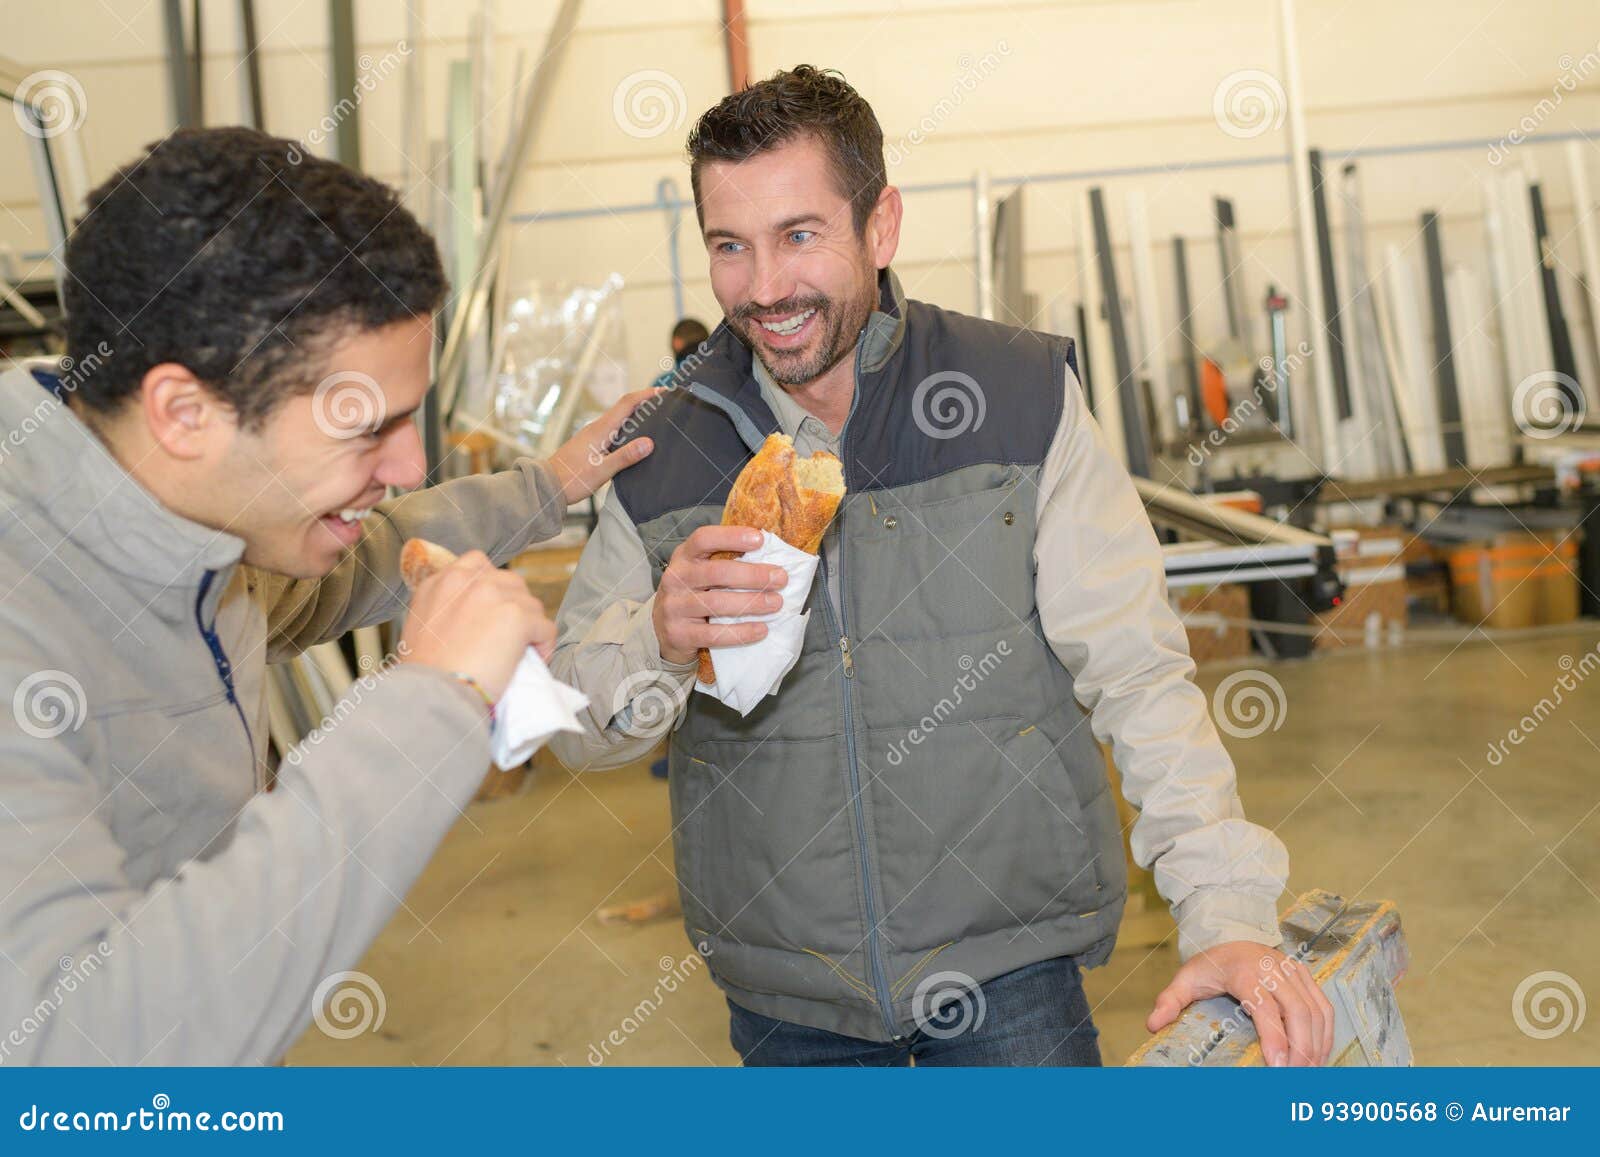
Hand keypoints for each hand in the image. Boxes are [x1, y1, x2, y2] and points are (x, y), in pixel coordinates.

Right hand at [399, 550, 556, 700]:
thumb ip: (445, 608)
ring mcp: (493, 594)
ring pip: (531, 604)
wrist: (433, 693)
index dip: (493, 589)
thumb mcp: (420, 626)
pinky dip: (545, 645)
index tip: (494, 612)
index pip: (478, 565)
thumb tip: (472, 617)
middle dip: (515, 606)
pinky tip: (535, 659)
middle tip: (511, 634)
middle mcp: (467, 580)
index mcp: (441, 582)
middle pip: (511, 582)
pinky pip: (546, 627)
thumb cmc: (425, 673)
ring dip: (531, 626)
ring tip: (522, 650)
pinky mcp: (517, 616)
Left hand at [547, 388, 660, 503]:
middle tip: (664, 404)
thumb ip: (625, 456)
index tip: (663, 391)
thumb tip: (649, 443)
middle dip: (644, 403)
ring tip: (655, 420)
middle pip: (624, 408)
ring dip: (636, 416)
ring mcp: (592, 435)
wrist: (546, 485)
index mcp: (600, 430)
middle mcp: (596, 428)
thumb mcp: (601, 470)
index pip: (626, 404)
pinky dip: (627, 429)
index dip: (645, 395)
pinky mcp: (590, 444)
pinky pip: (613, 430)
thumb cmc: (571, 479)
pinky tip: (634, 440)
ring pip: (618, 420)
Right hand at [653, 525, 789, 664]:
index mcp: (684, 557)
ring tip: (776, 603)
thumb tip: (771, 558)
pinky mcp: (679, 634)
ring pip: (717, 604)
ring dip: (752, 603)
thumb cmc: (693, 593)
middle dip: (753, 575)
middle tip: (781, 578)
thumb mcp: (700, 571)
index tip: (759, 539)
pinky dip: (741, 633)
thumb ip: (725, 561)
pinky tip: (762, 629)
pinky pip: (714, 634)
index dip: (731, 536)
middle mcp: (675, 578)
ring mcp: (674, 607)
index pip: (703, 538)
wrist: (662, 630)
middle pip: (716, 572)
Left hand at [1146, 941, 1333, 1066]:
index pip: (1265, 1008)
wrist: (1231, 934)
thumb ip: (1170, 1000)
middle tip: (1294, 1079)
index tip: (1277, 1068)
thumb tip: (1153, 1024)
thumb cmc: (1211, 963)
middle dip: (1301, 1049)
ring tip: (1308, 1075)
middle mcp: (1274, 969)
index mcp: (1245, 971)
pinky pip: (1324, 1007)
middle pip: (1298, 1012)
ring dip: (1316, 1045)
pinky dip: (1326, 1035)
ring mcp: (1294, 971)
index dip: (1275, 1039)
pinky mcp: (1307, 976)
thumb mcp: (1186, 978)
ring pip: (1316, 1011)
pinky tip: (1319, 1058)